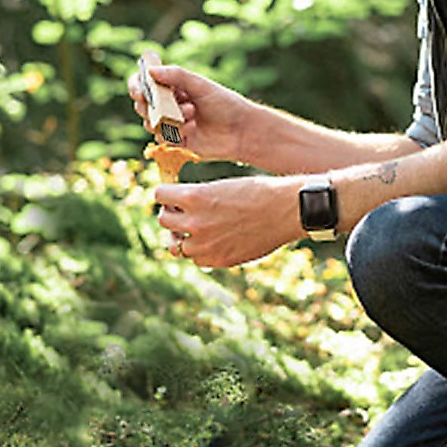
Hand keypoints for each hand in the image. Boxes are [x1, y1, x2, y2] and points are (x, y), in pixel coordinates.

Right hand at [128, 51, 255, 162]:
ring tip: (192, 113)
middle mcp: (170, 105)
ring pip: (151, 123)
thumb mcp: (202, 86)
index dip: (137, 86)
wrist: (242, 131)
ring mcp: (173, 124)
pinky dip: (174, 133)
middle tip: (169, 104)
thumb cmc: (225, 104)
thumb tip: (150, 70)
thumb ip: (177, 76)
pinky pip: (162, 139)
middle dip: (152, 105)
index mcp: (174, 88)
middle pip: (143, 105)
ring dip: (167, 118)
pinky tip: (192, 129)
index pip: (145, 84)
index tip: (140, 90)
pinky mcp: (177, 142)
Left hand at [155, 175, 302, 268]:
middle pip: (164, 220)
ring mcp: (205, 244)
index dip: (168, 194)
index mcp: (194, 196)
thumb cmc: (258, 192)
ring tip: (200, 230)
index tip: (176, 196)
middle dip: (174, 214)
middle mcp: (194, 221)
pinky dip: (202, 251)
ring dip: (184, 236)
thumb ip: (197, 198)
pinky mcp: (218, 260)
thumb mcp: (222, 186)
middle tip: (187, 213)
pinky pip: (197, 259)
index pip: (159, 195)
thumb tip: (177, 208)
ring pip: (177, 245)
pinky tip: (216, 241)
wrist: (286, 210)